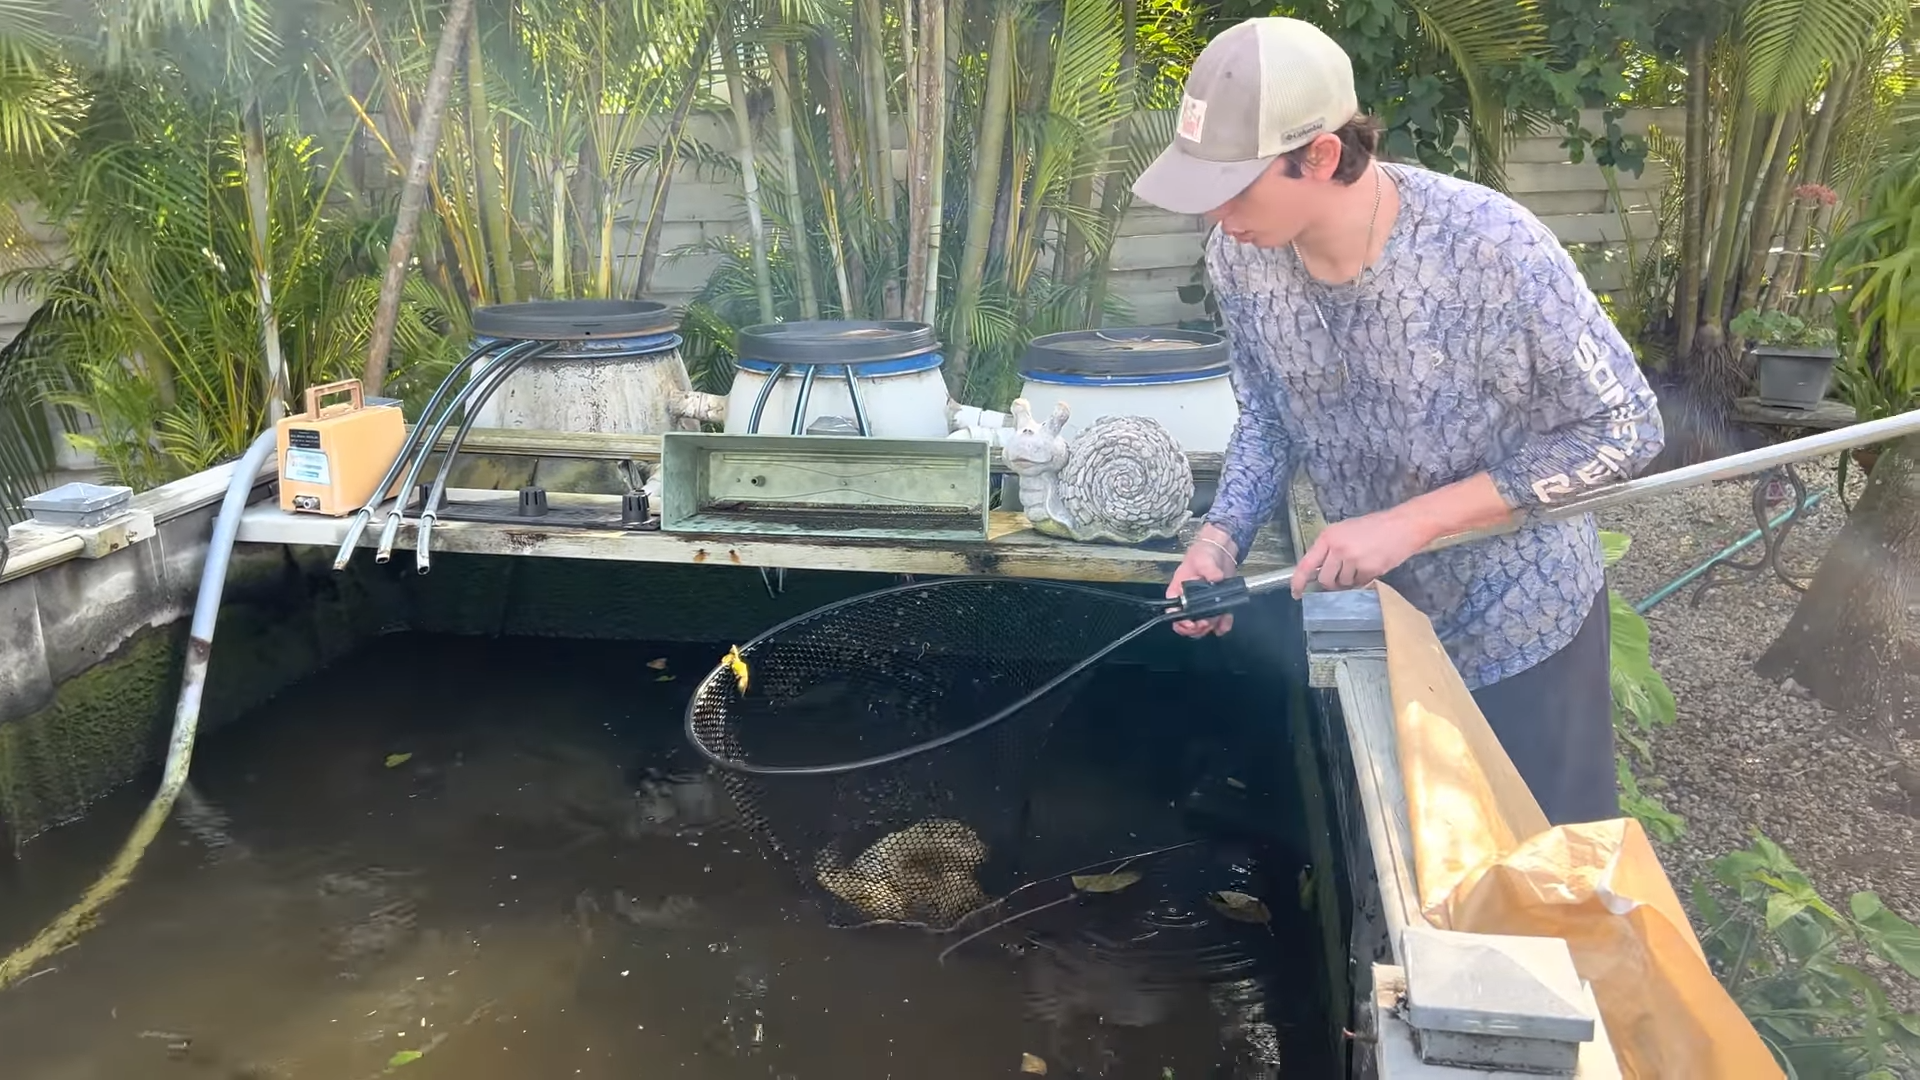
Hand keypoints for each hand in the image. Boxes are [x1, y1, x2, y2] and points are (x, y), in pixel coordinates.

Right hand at [1167, 528, 1239, 637]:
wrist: (1221, 551)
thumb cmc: (1204, 553)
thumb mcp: (1204, 558)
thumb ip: (1209, 569)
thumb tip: (1216, 578)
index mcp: (1178, 591)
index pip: (1173, 611)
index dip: (1180, 621)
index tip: (1190, 622)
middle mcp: (1189, 601)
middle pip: (1188, 623)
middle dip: (1197, 627)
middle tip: (1205, 623)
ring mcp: (1203, 605)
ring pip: (1203, 625)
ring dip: (1210, 626)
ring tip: (1216, 620)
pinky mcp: (1217, 605)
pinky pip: (1218, 621)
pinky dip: (1222, 625)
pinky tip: (1224, 623)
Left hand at [1291, 506, 1432, 598]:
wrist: (1402, 525)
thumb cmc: (1374, 527)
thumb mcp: (1345, 530)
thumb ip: (1329, 549)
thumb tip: (1316, 571)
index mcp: (1328, 536)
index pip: (1306, 564)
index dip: (1298, 581)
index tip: (1296, 593)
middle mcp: (1338, 548)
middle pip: (1324, 579)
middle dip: (1331, 583)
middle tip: (1342, 576)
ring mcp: (1353, 559)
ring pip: (1342, 583)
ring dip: (1349, 580)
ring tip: (1361, 564)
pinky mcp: (1369, 569)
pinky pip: (1359, 583)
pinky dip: (1363, 579)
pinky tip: (1371, 565)